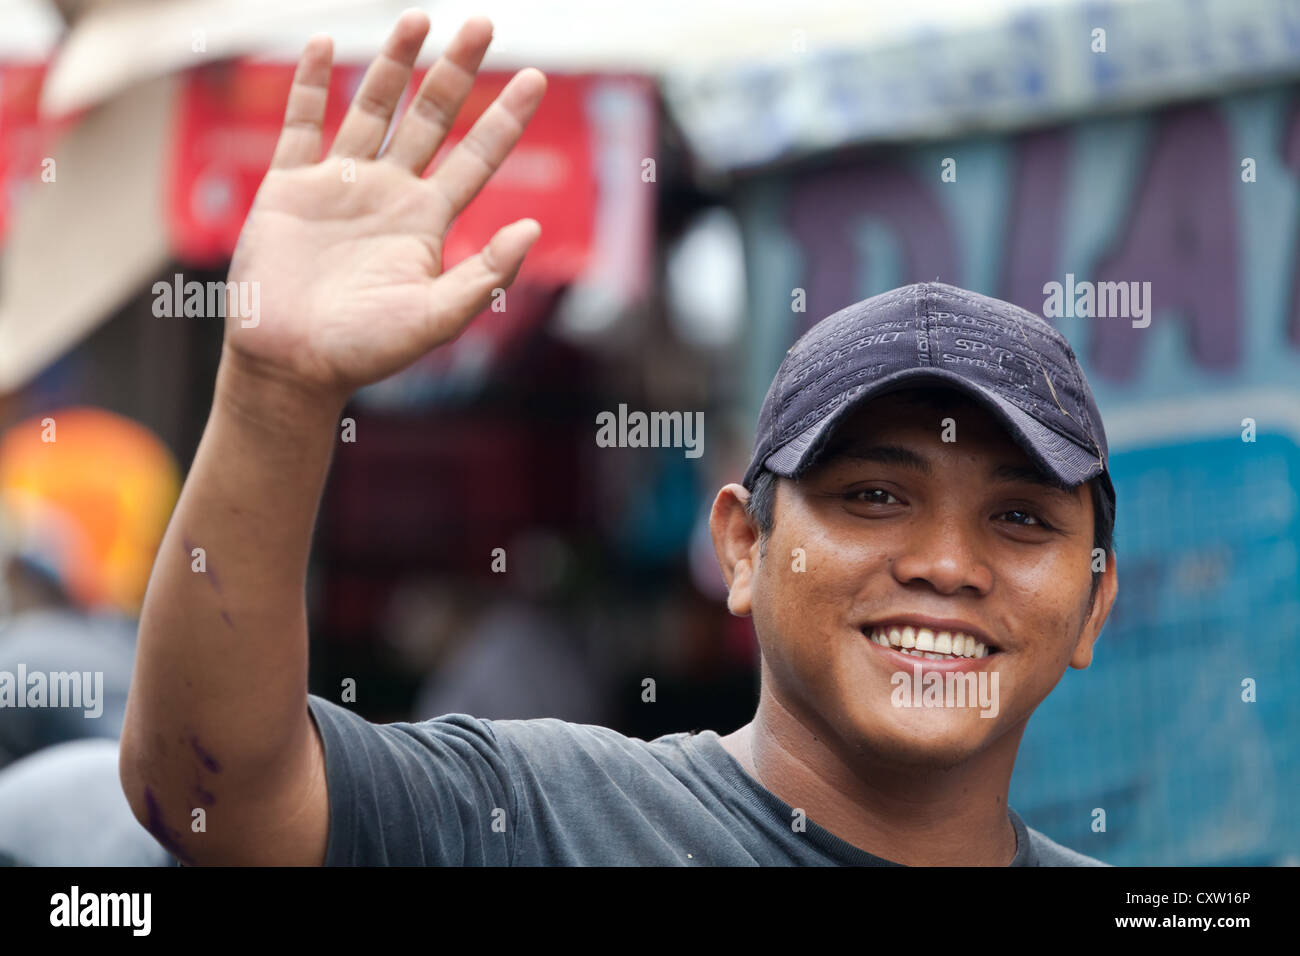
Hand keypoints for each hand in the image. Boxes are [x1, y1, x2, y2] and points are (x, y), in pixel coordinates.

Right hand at [222, 11, 545, 402]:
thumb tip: (533, 229)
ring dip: (394, 64)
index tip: (537, 76)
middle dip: (456, 71)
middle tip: (484, 23)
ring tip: (418, 18)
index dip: (505, 118)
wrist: (290, 365)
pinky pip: (303, 123)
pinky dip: (312, 84)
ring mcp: (340, 185)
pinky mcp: (289, 186)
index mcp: (428, 221)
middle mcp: (390, 194)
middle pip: (431, 118)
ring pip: (372, 109)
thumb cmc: (364, 351)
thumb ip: (485, 275)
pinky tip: (327, 45)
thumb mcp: (436, 317)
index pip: (477, 157)